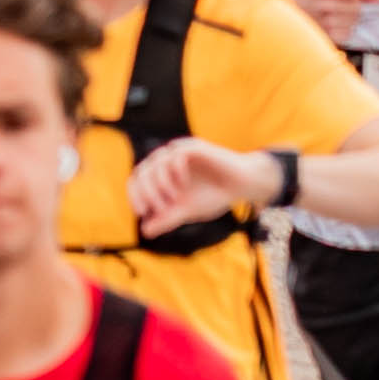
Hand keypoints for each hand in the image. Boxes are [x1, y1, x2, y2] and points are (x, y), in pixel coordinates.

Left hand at [130, 137, 271, 237]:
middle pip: (143, 171)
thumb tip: (145, 231)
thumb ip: (167, 219)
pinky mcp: (195, 147)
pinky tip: (183, 186)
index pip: (138, 179)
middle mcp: (167, 159)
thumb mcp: (188, 211)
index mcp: (162, 173)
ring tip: (174, 200)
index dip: (135, 195)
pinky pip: (176, 155)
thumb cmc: (214, 195)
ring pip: (156, 162)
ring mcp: (180, 151)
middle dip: (147, 192)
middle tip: (157, 209)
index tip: (142, 212)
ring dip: (160, 184)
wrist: (243, 185)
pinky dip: (175, 171)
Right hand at [294, 0, 378, 39]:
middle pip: (356, 5)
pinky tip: (331, 28)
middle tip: (337, 7)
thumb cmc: (313, 1)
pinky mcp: (326, 37)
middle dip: (353, 6)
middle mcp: (321, 3)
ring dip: (348, 20)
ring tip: (332, 18)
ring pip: (353, 20)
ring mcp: (323, 22)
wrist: (287, 20)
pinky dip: (344, 31)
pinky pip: (348, 33)